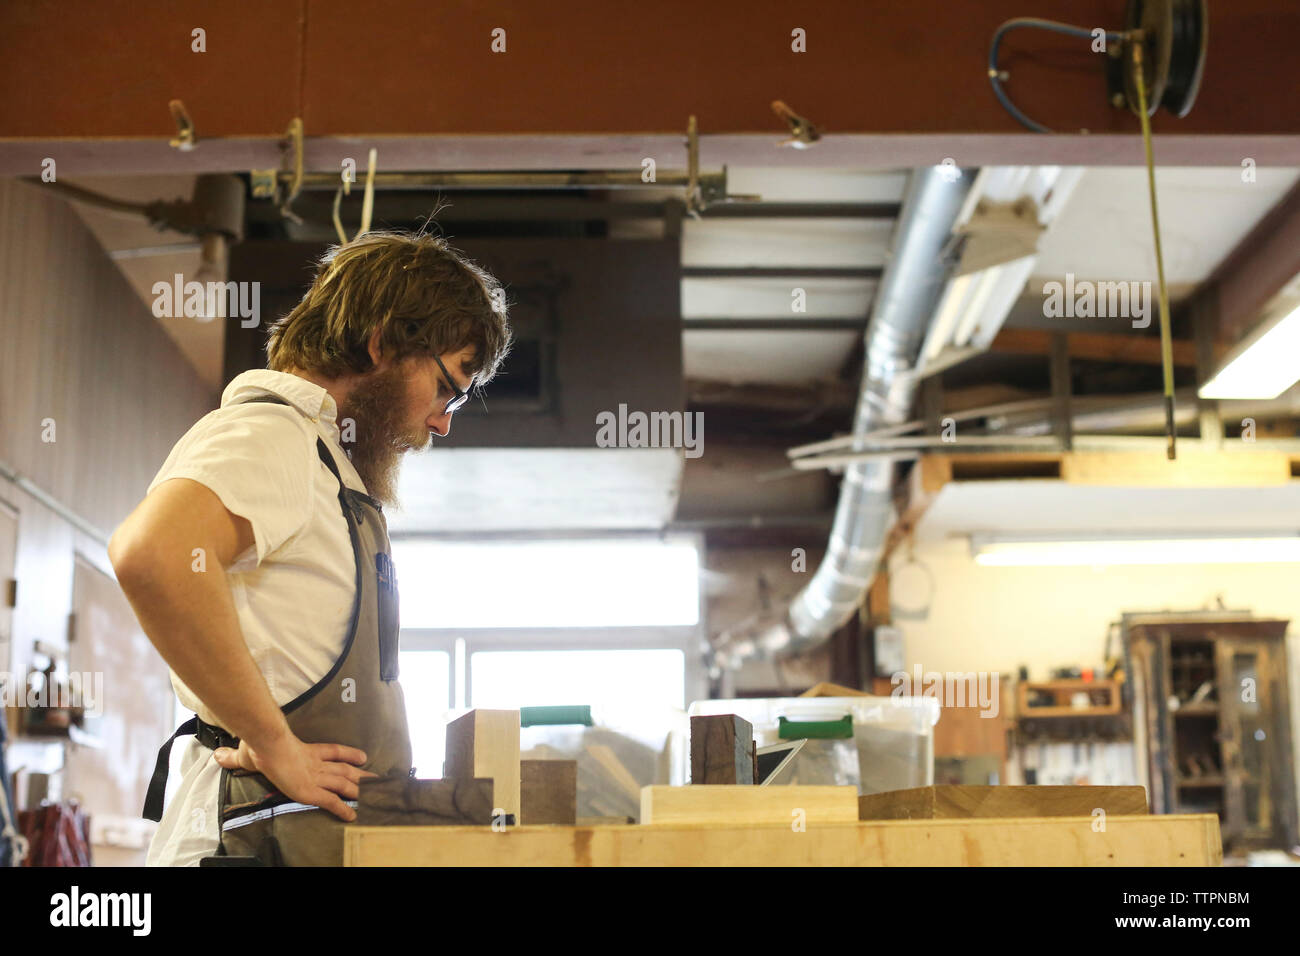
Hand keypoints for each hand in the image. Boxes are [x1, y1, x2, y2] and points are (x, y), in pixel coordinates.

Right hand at [212, 732, 377, 821]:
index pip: (332, 751)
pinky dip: (343, 809)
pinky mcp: (311, 790)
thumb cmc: (257, 744)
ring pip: (344, 784)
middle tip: (379, 780)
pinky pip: (331, 801)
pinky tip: (353, 816)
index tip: (362, 756)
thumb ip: (234, 757)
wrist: (265, 743)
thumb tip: (217, 754)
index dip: (348, 754)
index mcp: (305, 751)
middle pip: (344, 769)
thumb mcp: (245, 753)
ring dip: (360, 790)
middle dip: (361, 775)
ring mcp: (314, 777)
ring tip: (376, 796)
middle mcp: (315, 764)